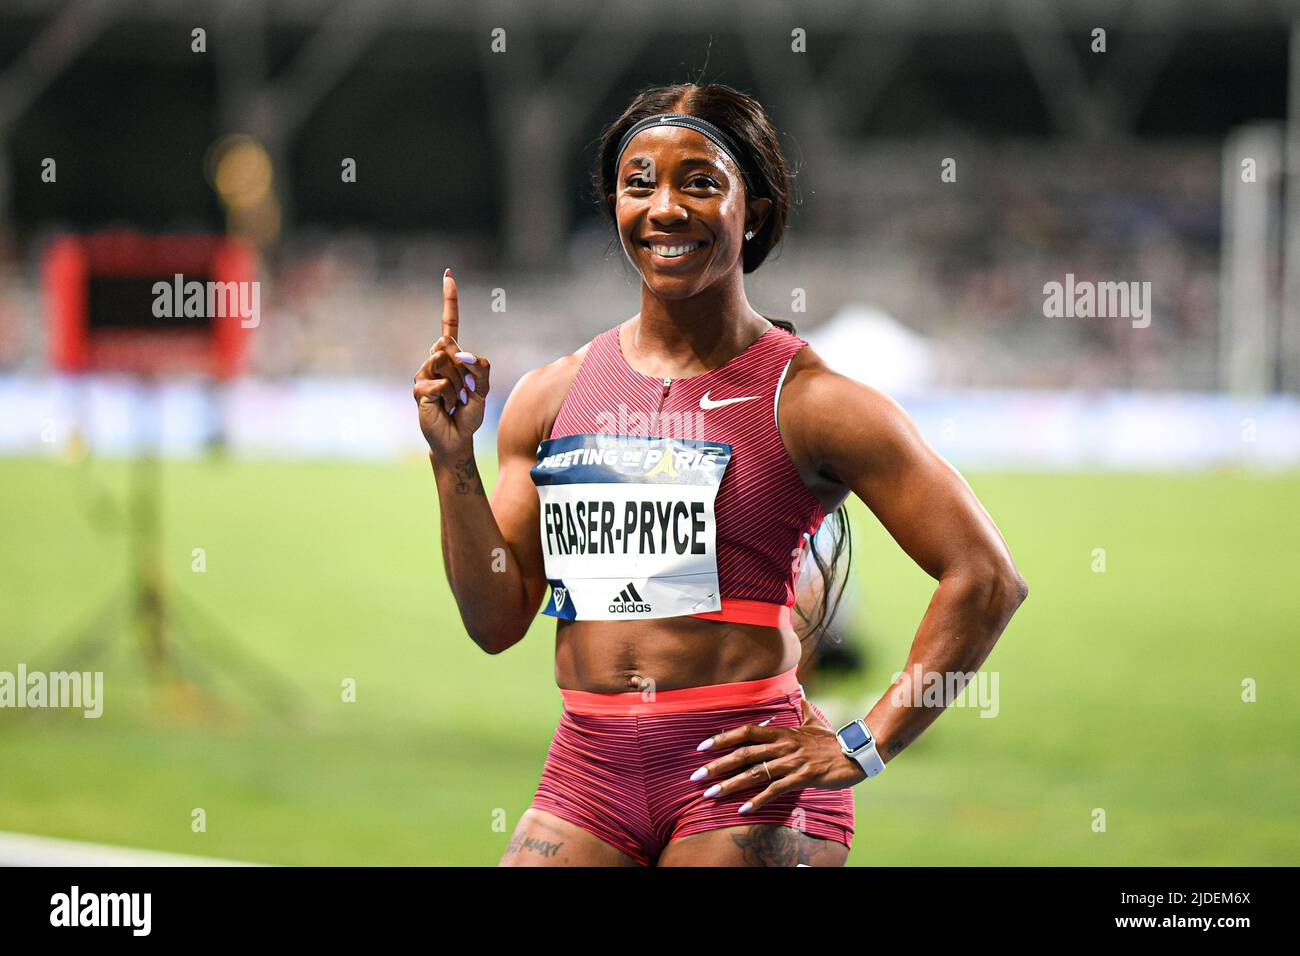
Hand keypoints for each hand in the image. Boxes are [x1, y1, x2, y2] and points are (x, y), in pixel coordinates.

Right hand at [413, 269, 491, 457]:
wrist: (456, 439)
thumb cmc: (468, 413)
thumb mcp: (483, 391)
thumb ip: (481, 371)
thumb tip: (466, 355)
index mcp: (451, 357)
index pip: (450, 324)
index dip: (449, 301)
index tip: (449, 276)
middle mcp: (434, 360)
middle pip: (454, 349)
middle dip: (467, 374)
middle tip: (463, 394)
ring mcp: (424, 374)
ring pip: (449, 366)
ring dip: (459, 387)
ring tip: (454, 401)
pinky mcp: (419, 389)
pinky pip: (442, 384)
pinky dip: (450, 397)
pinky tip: (445, 407)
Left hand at [688, 697, 866, 813]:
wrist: (856, 753)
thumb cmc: (832, 740)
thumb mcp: (814, 722)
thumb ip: (803, 709)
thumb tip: (801, 692)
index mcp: (782, 732)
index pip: (745, 732)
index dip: (722, 738)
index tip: (702, 747)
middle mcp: (783, 745)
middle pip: (743, 754)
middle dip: (717, 765)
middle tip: (696, 776)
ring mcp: (792, 761)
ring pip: (755, 773)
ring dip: (731, 785)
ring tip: (711, 795)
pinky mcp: (803, 777)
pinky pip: (776, 790)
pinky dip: (758, 800)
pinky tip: (743, 810)